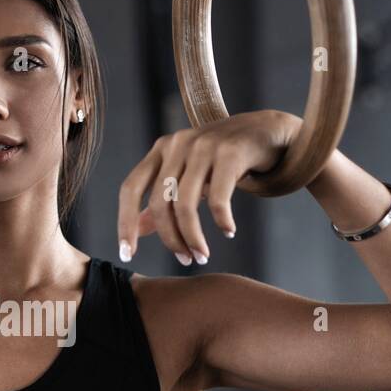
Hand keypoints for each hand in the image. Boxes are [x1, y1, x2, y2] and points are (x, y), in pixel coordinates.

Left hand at [117, 109, 301, 264]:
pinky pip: (217, 198)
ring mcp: (202, 145)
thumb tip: (138, 229)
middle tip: (186, 260)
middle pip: (159, 203)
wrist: (265, 130)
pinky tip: (228, 231)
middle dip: (170, 238)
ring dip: (193, 237)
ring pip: (185, 204)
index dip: (125, 223)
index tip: (127, 254)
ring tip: (203, 255)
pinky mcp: (230, 152)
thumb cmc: (221, 159)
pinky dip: (221, 221)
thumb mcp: (188, 175)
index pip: (130, 188)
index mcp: (161, 150)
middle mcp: (177, 144)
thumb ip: (163, 199)